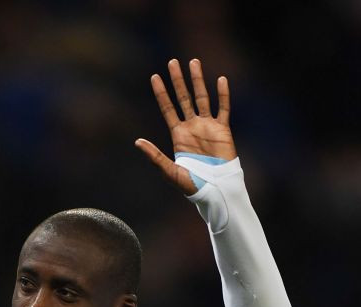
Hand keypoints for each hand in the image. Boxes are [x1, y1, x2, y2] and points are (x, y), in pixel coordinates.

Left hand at [135, 59, 235, 193]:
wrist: (215, 190)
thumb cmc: (191, 184)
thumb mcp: (169, 170)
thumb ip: (154, 155)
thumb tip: (137, 142)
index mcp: (178, 135)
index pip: (168, 108)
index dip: (161, 93)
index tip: (154, 77)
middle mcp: (192, 127)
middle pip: (183, 97)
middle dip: (178, 80)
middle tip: (172, 62)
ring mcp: (208, 126)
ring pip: (202, 97)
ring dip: (197, 80)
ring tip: (193, 62)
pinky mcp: (223, 130)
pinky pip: (223, 109)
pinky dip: (222, 95)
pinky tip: (220, 79)